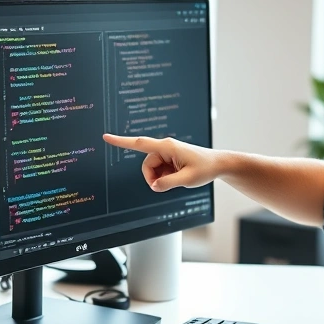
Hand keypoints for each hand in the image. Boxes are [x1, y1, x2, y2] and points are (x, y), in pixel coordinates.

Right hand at [102, 135, 218, 191]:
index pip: (139, 143)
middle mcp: (165, 147)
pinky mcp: (169, 158)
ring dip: (160, 178)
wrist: (217, 164)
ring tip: (177, 179)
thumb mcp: (187, 179)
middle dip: (153, 178)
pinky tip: (177, 177)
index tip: (106, 137)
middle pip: (146, 165)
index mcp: (167, 147)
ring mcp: (167, 152)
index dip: (121, 142)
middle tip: (167, 185)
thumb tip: (153, 186)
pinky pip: (159, 170)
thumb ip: (168, 184)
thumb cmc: (205, 168)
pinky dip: (165, 177)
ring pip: (152, 169)